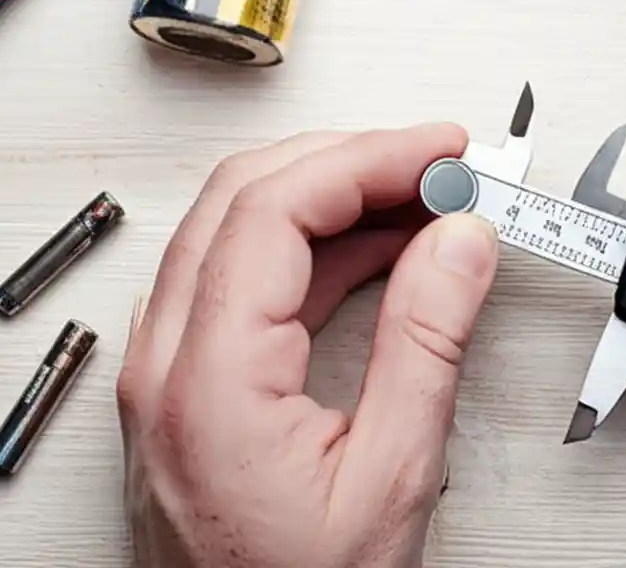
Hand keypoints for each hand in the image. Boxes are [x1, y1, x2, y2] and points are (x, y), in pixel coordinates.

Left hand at [117, 124, 499, 567]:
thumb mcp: (391, 476)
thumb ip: (426, 343)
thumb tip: (459, 239)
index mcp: (207, 382)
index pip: (274, 212)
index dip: (366, 159)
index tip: (441, 150)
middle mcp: (165, 366)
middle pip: (242, 199)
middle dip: (348, 161)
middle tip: (437, 163)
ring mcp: (166, 374)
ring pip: (236, 231)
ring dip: (331, 198)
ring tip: (423, 202)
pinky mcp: (185, 386)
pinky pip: (240, 281)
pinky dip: (312, 249)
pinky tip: (378, 251)